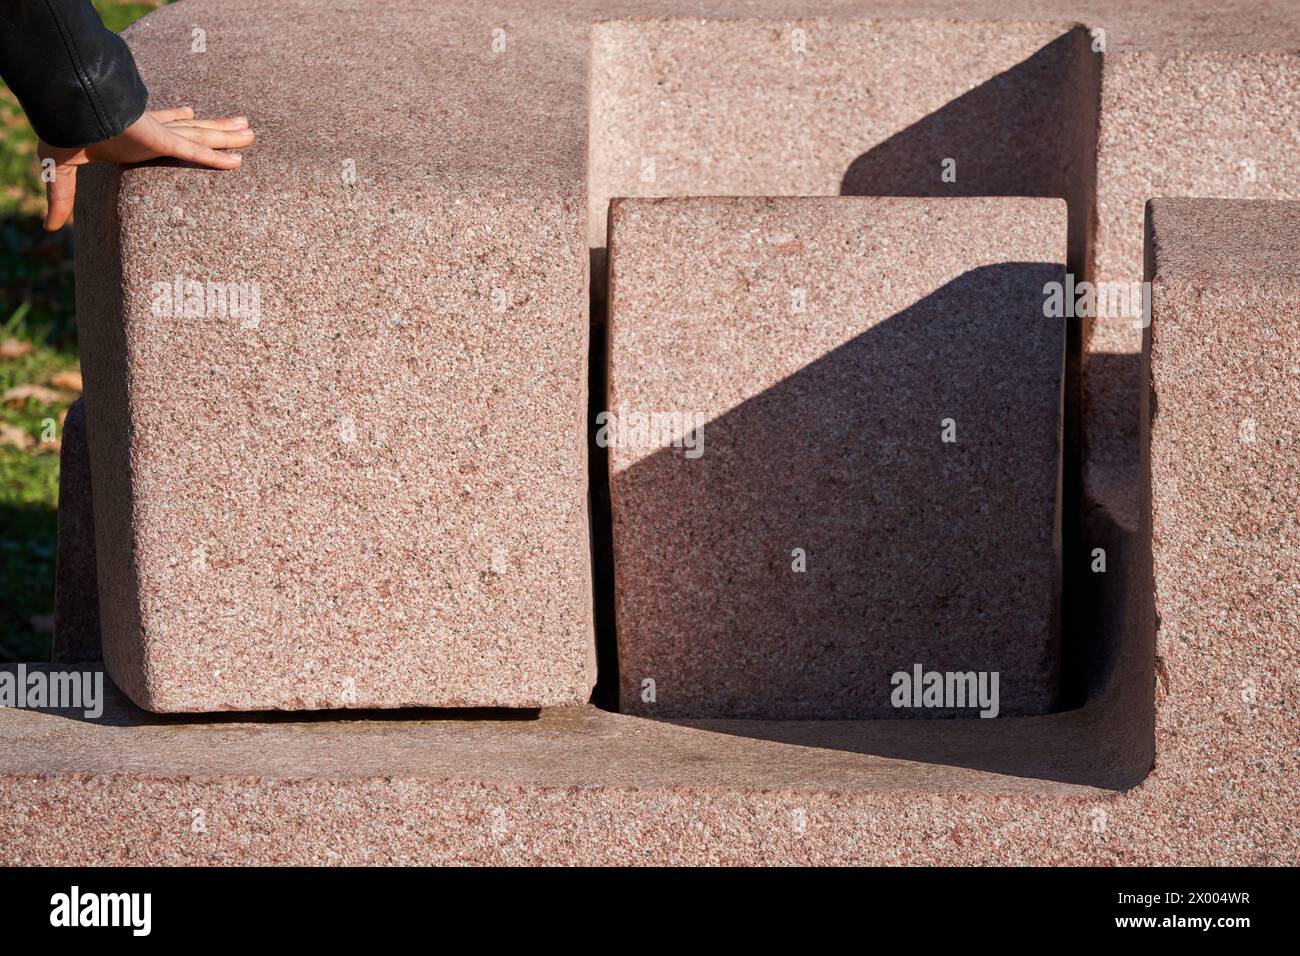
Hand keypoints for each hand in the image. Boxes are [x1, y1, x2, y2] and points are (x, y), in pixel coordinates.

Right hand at [38, 107, 253, 230]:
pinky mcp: (161, 139)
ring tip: (250, 132)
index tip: (193, 116)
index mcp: (134, 137)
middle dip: (218, 130)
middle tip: (242, 128)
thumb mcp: (60, 166)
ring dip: (227, 136)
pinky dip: (215, 157)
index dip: (180, 121)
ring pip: (202, 137)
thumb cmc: (64, 129)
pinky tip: (238, 161)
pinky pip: (195, 151)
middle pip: (194, 132)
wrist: (68, 111)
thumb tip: (49, 227)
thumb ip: (61, 196)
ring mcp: (159, 135)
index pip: (164, 128)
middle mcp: (152, 133)